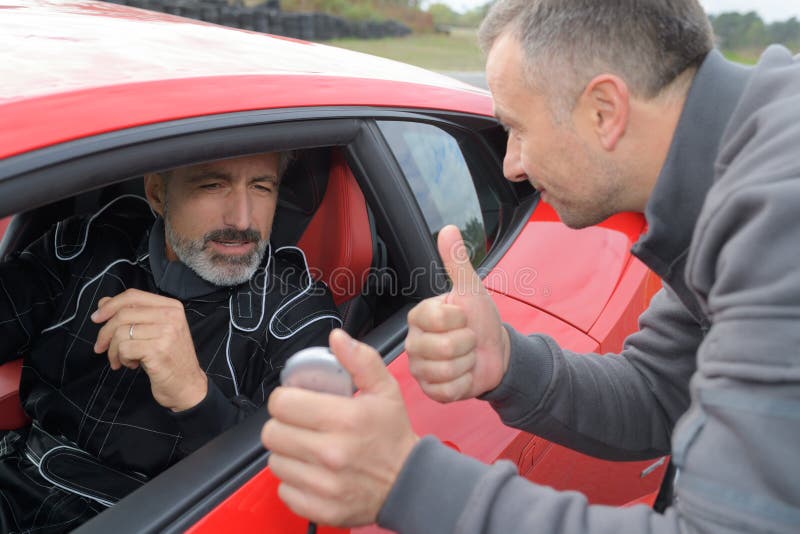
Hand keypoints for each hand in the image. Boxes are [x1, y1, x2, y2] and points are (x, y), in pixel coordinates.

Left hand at [91, 288, 207, 411]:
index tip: (97, 318)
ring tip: (122, 360)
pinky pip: (124, 349)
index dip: (110, 305)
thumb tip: (104, 303)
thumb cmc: (169, 358)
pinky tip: (132, 364)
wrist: (187, 385)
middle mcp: (171, 316)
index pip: (133, 296)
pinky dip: (121, 359)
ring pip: (121, 333)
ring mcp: (166, 332)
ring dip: (114, 350)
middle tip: (101, 347)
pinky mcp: (158, 350)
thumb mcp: (154, 331)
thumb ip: (133, 315)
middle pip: (123, 314)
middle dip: (105, 333)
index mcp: (171, 307)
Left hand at [261, 329, 418, 526]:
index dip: (286, 399)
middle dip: (284, 425)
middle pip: (272, 433)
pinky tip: (313, 472)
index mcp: (345, 419)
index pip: (282, 403)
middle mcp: (332, 453)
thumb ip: (360, 360)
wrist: (410, 483)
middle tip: (301, 424)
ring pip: (276, 461)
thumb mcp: (385, 390)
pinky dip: (295, 481)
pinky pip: (284, 490)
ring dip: (288, 453)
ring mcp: (324, 485)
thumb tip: (337, 338)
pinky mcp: (320, 508)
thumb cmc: (393, 435)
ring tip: (309, 448)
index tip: (297, 401)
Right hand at [405, 225, 509, 401]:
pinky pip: (447, 390)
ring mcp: (420, 368)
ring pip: (446, 370)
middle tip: (467, 340)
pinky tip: (463, 374)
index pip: (439, 319)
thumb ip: (456, 261)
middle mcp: (414, 342)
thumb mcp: (471, 289)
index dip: (460, 320)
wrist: (496, 352)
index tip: (463, 318)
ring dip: (467, 364)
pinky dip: (463, 383)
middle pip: (443, 348)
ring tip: (466, 357)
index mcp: (420, 316)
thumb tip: (448, 229)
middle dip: (467, 344)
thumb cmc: (480, 320)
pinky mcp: (429, 391)